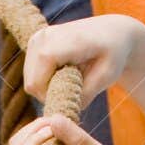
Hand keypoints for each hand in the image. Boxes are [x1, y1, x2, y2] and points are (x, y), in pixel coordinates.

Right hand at [24, 15, 140, 106]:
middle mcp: (44, 37)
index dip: (51, 97)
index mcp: (62, 42)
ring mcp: (38, 37)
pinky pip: (32, 72)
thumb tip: (64, 113)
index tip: (74, 95)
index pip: (37, 82)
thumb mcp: (107, 76)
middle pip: (31, 83)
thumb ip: (85, 95)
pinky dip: (46, 76)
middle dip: (50, 93)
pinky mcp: (36, 40)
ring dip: (49, 85)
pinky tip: (66, 70)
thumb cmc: (113, 53)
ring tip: (73, 76)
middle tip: (75, 87)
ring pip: (30, 78)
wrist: (113, 31)